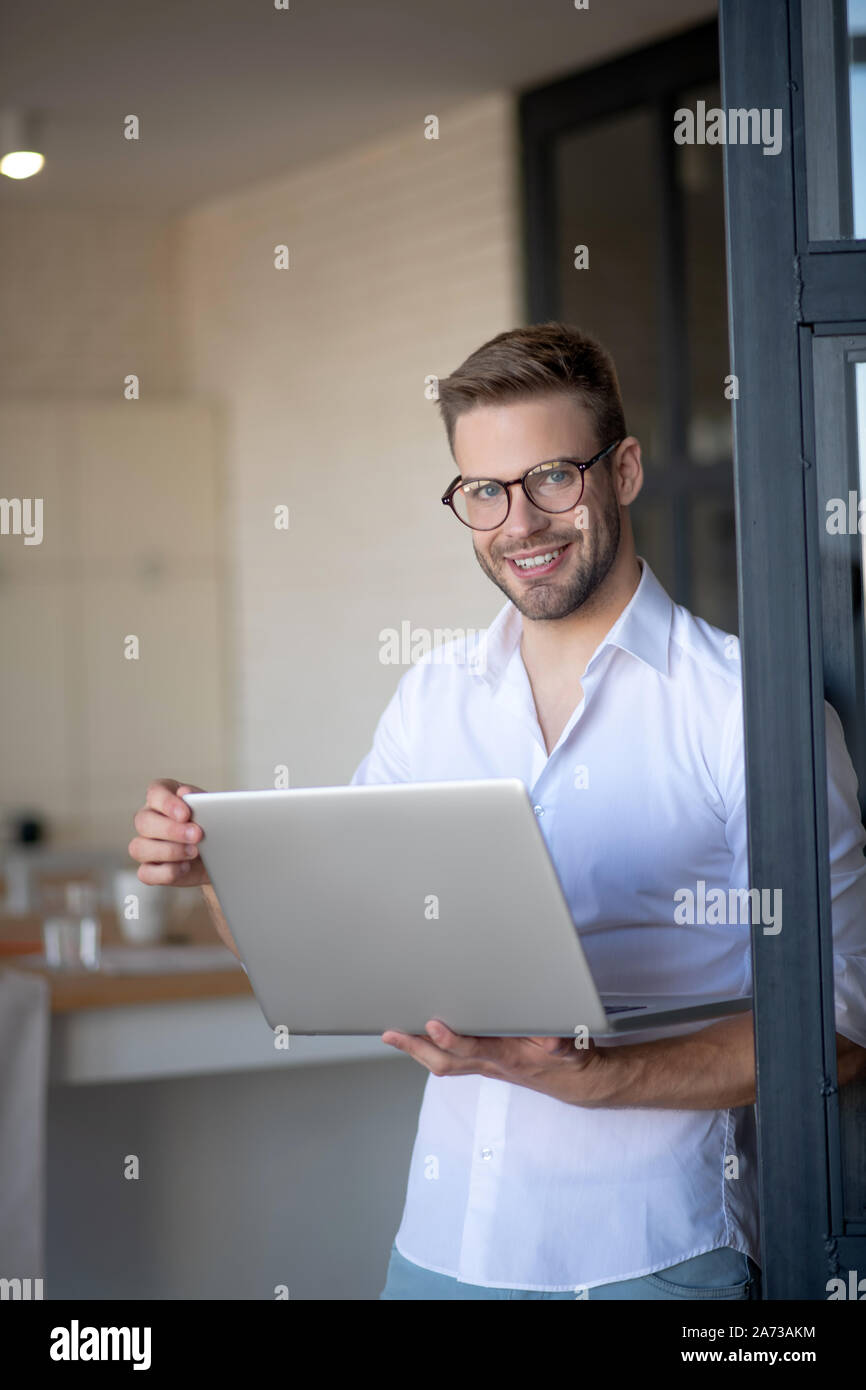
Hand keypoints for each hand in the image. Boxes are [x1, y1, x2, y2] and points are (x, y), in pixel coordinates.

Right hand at [129, 779, 208, 887]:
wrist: (221, 853)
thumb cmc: (211, 824)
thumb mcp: (210, 807)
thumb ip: (198, 799)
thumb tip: (185, 793)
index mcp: (162, 798)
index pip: (154, 793)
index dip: (167, 803)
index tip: (185, 814)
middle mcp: (149, 820)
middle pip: (143, 822)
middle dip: (171, 830)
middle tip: (197, 835)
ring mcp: (145, 846)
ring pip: (139, 848)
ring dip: (169, 851)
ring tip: (194, 852)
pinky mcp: (149, 870)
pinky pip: (145, 873)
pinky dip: (166, 872)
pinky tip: (185, 867)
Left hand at [381, 1020, 613, 1106]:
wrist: (575, 1082)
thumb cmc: (570, 1061)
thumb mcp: (572, 1049)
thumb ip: (562, 1044)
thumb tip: (552, 1041)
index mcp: (510, 1057)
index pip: (475, 1049)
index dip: (452, 1040)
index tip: (433, 1025)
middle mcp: (492, 1066)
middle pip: (446, 1063)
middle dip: (416, 1048)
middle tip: (391, 1033)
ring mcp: (486, 1068)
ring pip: (443, 1064)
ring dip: (416, 1051)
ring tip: (393, 1034)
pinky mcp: (485, 1064)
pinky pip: (451, 1062)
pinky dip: (429, 1052)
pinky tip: (416, 1040)